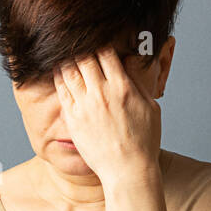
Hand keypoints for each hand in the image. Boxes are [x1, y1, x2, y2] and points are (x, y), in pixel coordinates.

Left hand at [53, 47, 160, 184]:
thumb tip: (129, 65)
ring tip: (67, 53)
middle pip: (84, 56)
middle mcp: (101, 93)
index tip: (99, 39)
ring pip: (68, 70)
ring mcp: (84, 105)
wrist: (128, 170)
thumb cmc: (144, 141)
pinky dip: (59, 75)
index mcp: (123, 87)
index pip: (106, 52)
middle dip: (82, 47)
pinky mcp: (72, 118)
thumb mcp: (150, 107)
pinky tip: (59, 70)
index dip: (101, 42)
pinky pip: (61, 89)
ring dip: (67, 58)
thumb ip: (137, 84)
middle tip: (79, 42)